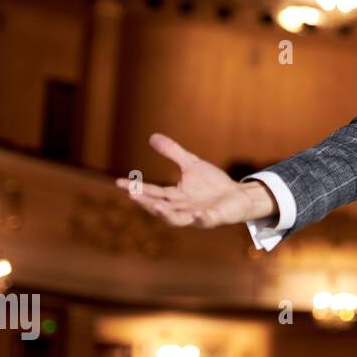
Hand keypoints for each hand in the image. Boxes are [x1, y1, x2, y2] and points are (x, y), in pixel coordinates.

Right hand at [115, 133, 275, 227]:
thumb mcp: (191, 165)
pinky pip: (206, 220)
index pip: (152, 192)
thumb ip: (172, 153)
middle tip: (133, 195)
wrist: (237, 196)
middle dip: (147, 203)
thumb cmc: (212, 184)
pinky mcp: (215, 217)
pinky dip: (201, 218)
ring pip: (178, 219)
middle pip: (161, 207)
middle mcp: (183, 208)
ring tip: (156, 206)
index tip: (118, 183)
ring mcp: (197, 215)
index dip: (137, 188)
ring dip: (166, 214)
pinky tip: (196, 214)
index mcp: (175, 196)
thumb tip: (152, 137)